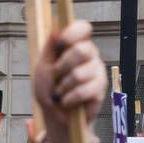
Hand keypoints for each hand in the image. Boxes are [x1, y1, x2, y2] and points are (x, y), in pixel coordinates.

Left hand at [32, 20, 106, 139]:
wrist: (55, 114)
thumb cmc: (49, 88)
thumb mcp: (43, 66)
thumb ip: (50, 48)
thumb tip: (56, 28)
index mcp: (76, 44)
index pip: (83, 28)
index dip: (74, 32)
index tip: (62, 42)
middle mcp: (90, 55)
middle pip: (82, 50)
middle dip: (62, 67)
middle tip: (55, 76)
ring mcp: (97, 71)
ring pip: (80, 74)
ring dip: (63, 86)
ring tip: (60, 92)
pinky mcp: (100, 89)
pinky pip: (84, 91)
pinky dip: (69, 98)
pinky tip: (66, 101)